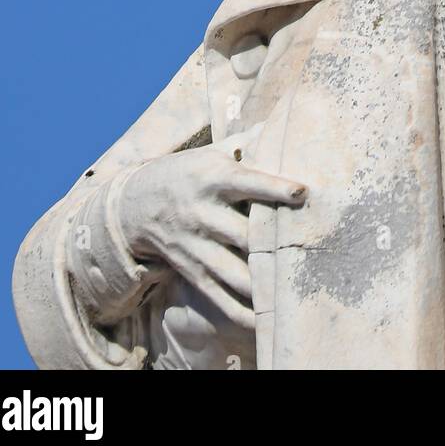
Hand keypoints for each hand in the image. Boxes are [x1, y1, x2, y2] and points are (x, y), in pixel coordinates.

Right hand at [116, 136, 305, 331]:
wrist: (135, 205)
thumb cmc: (186, 173)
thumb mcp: (211, 153)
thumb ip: (246, 142)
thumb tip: (282, 124)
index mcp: (213, 178)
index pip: (247, 181)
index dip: (274, 187)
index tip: (302, 191)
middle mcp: (204, 213)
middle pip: (243, 233)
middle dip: (273, 244)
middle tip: (309, 250)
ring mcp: (197, 246)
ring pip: (233, 272)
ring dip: (261, 285)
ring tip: (291, 292)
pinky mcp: (193, 271)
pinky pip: (219, 298)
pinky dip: (242, 313)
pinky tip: (265, 321)